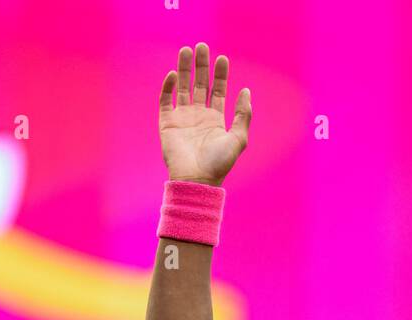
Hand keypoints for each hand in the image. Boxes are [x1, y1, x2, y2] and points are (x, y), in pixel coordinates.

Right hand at [158, 43, 250, 185]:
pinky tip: (174, 74)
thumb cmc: (218, 163)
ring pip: (183, 88)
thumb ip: (243, 115)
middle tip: (202, 46)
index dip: (220, 75)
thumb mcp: (238, 138)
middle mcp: (198, 116)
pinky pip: (166, 100)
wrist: (196, 180)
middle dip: (201, 66)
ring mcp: (182, 119)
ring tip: (186, 50)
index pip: (217, 91)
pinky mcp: (167, 124)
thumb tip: (246, 91)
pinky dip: (169, 87)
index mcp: (215, 120)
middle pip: (199, 84)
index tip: (222, 59)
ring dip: (184, 69)